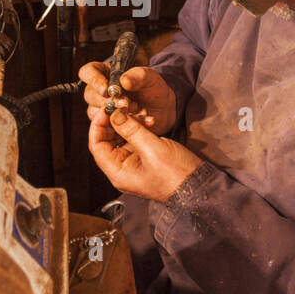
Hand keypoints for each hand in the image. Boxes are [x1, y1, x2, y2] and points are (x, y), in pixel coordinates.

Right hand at [78, 62, 176, 134]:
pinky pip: (109, 126)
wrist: (163, 108)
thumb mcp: (150, 77)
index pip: (87, 72)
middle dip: (108, 101)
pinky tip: (141, 120)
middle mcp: (99, 91)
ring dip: (117, 113)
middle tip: (127, 103)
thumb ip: (138, 75)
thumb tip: (123, 81)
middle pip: (90, 95)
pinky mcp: (109, 124)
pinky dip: (126, 124)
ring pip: (97, 113)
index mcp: (105, 73)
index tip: (106, 89)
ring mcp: (102, 108)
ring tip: (138, 110)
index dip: (93, 80)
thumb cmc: (153, 88)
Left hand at [88, 106, 202, 202]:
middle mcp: (122, 170)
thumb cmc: (176, 175)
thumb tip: (114, 115)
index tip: (106, 109)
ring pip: (121, 138)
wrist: (198, 186)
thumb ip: (131, 130)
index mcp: (118, 173)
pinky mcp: (144, 159)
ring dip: (129, 123)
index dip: (98, 125)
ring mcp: (133, 164)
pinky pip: (135, 140)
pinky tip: (150, 121)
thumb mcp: (152, 148)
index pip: (96, 146)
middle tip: (123, 107)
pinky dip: (140, 129)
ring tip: (142, 115)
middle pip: (107, 141)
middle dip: (114, 122)